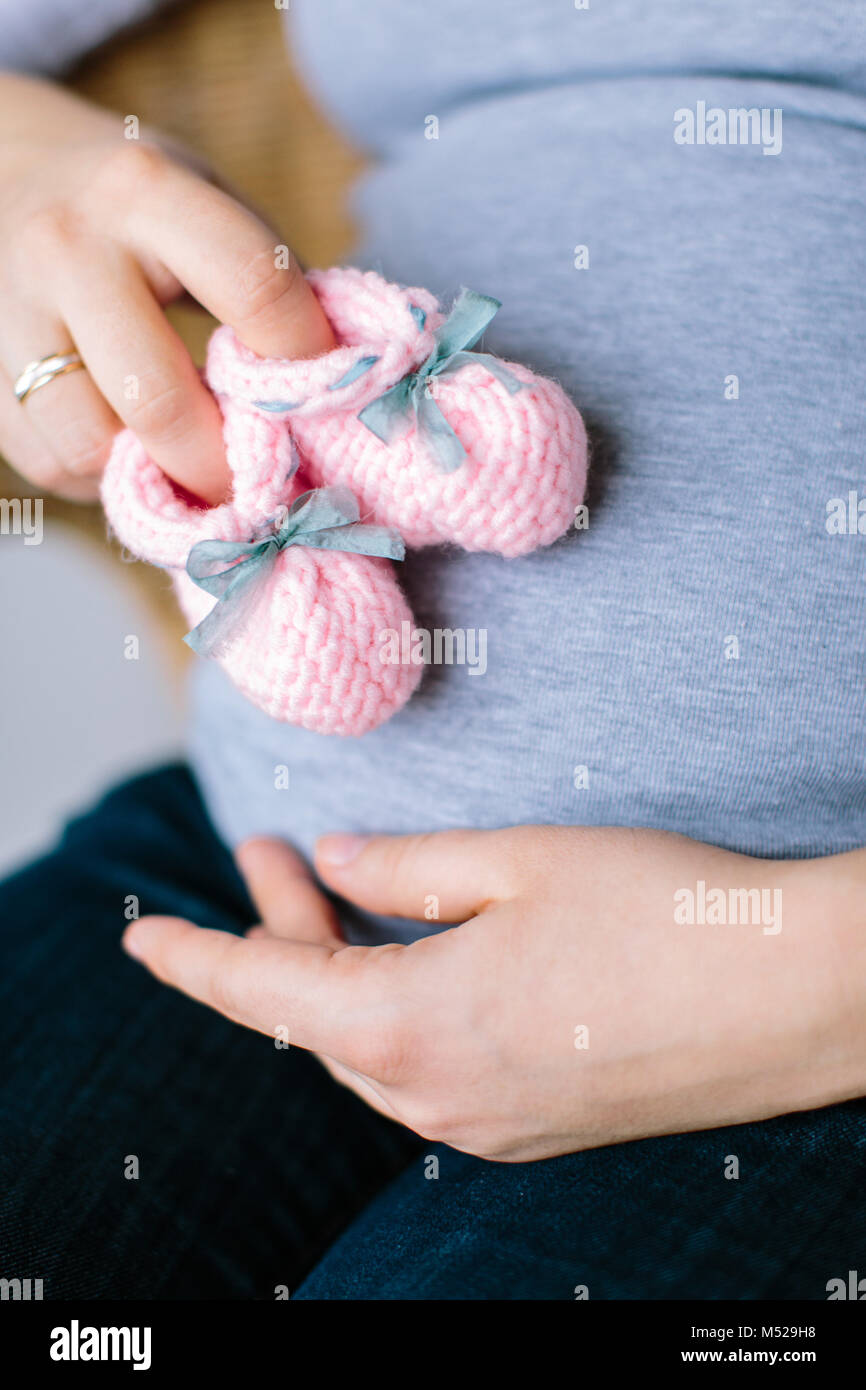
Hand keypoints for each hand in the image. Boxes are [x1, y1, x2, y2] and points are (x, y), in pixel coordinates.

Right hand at [0, 74, 333, 502]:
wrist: (2, 168)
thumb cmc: (137, 206)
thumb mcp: (206, 206)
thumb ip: (265, 286)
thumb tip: (334, 395)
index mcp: (147, 193)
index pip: (253, 290)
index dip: (305, 366)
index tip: (329, 406)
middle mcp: (67, 249)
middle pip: (159, 401)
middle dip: (222, 468)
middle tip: (258, 488)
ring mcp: (8, 311)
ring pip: (89, 447)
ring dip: (152, 479)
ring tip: (188, 471)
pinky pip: (47, 460)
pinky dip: (99, 478)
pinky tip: (127, 452)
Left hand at [122, 827, 865, 1160]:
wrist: (794, 995)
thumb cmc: (659, 911)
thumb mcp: (516, 863)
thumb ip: (405, 868)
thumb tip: (334, 860)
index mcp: (411, 1026)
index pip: (260, 992)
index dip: (194, 958)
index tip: (140, 937)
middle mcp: (435, 1097)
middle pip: (314, 1017)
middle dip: (282, 932)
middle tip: (276, 850)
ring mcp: (484, 1125)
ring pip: (367, 1048)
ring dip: (337, 972)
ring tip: (336, 891)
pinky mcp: (530, 1127)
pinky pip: (425, 1072)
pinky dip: (393, 1010)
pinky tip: (412, 958)